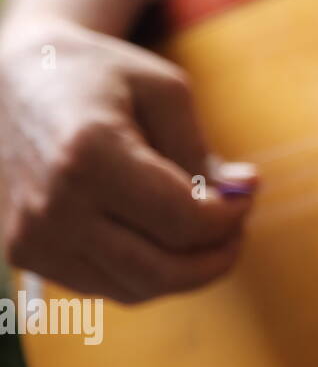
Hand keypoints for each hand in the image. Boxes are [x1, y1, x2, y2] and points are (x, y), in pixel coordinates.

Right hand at [0, 18, 255, 301]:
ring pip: (137, 289)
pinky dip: (147, 272)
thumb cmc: (96, 77)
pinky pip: (106, 287)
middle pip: (162, 270)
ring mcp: (33, 237)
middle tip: (238, 229)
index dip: (230, 217)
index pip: (183, 220)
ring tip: (206, 231)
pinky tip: (162, 235)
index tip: (245, 195)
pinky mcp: (24, 253)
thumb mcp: (162, 90)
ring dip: (185, 271)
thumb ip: (201, 149)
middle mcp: (54, 205)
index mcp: (89, 155)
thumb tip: (244, 191)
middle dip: (217, 257)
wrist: (10, 81)